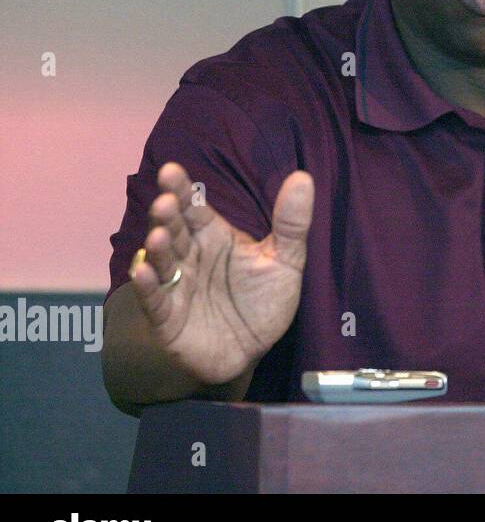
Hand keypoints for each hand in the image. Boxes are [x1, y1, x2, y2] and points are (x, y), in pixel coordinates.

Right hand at [127, 161, 314, 385]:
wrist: (252, 351)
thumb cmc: (263, 301)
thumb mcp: (285, 261)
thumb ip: (291, 223)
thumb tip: (303, 177)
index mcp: (213, 236)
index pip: (194, 207)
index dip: (182, 189)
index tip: (172, 170)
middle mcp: (190, 255)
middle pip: (174, 229)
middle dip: (167, 215)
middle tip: (165, 200)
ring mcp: (176, 285)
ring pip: (162, 260)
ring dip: (157, 247)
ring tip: (158, 234)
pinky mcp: (166, 317)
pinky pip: (154, 299)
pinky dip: (146, 285)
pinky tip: (144, 271)